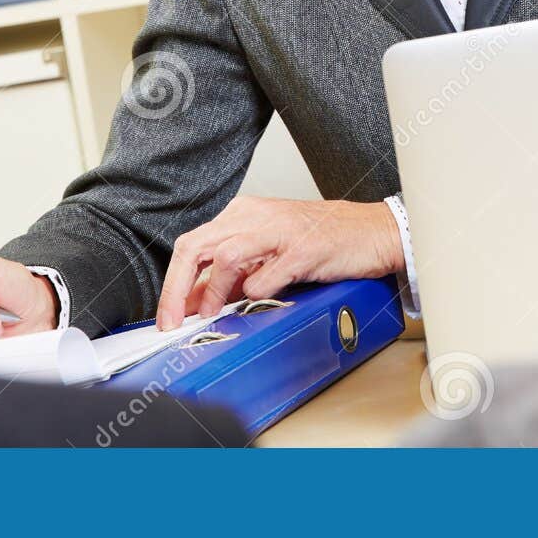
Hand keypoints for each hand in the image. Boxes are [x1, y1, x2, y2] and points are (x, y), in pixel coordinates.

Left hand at [155, 198, 402, 328]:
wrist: (371, 231)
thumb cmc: (321, 240)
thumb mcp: (266, 252)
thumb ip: (231, 274)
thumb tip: (194, 301)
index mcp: (241, 214)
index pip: (191, 246)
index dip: (172, 285)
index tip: (167, 316)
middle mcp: (254, 216)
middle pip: (196, 248)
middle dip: (178, 291)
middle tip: (173, 323)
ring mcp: (278, 231)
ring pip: (224, 257)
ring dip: (214, 292)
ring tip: (215, 313)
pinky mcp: (301, 249)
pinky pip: (266, 274)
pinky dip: (257, 291)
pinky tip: (260, 297)